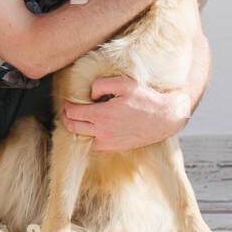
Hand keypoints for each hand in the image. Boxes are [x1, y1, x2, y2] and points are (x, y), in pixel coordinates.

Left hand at [61, 76, 191, 152]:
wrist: (164, 118)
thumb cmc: (145, 99)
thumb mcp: (123, 83)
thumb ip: (101, 85)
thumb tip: (90, 95)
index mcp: (102, 115)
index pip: (72, 112)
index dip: (67, 105)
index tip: (68, 100)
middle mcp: (102, 132)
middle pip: (72, 127)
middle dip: (67, 117)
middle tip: (68, 109)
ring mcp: (108, 142)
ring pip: (81, 138)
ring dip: (76, 128)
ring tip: (80, 118)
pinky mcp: (114, 148)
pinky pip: (93, 146)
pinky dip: (88, 137)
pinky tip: (93, 128)